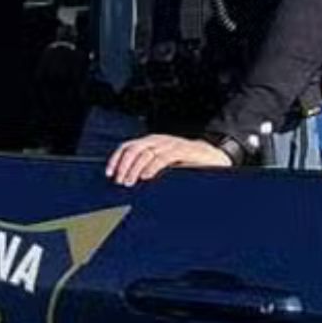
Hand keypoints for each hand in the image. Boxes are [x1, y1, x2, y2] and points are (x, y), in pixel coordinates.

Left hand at [104, 134, 233, 185]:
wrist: (212, 156)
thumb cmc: (185, 162)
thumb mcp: (163, 163)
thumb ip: (147, 167)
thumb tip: (127, 181)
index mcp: (150, 142)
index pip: (127, 147)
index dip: (116, 159)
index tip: (109, 173)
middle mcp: (158, 140)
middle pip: (133, 149)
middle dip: (123, 165)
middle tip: (119, 181)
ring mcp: (170, 144)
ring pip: (145, 153)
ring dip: (134, 169)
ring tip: (129, 182)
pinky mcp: (182, 150)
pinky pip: (163, 157)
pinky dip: (152, 167)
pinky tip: (146, 176)